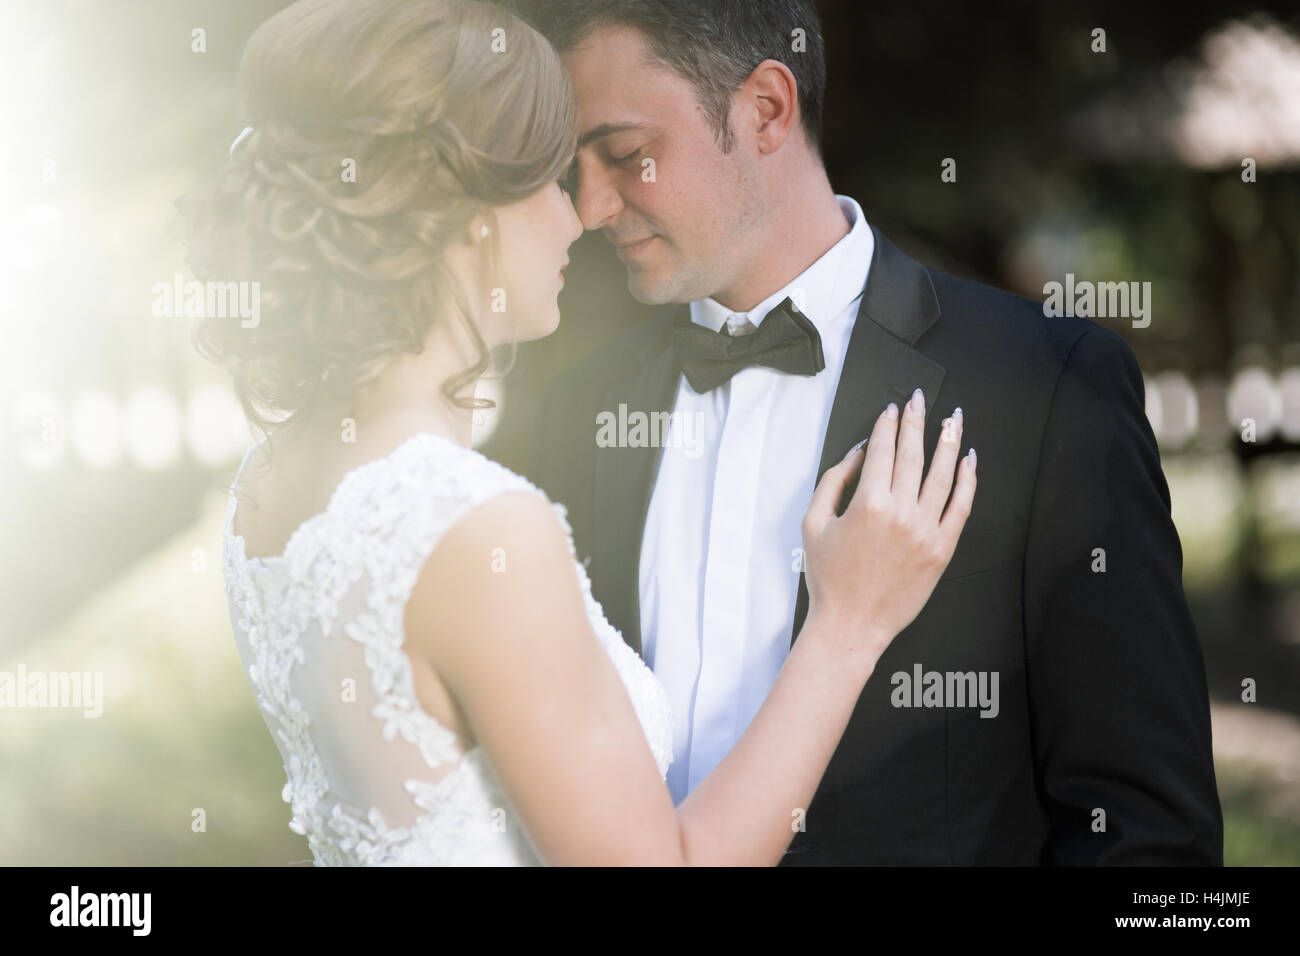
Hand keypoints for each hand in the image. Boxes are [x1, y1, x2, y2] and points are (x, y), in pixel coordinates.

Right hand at [800, 390, 977, 665]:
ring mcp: (926, 531)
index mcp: (868, 504)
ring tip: (953, 419)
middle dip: (917, 422)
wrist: (851, 625)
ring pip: (943, 475)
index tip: (891, 409)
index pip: (883, 451)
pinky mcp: (942, 549)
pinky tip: (969, 460)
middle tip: (921, 400)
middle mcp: (901, 513)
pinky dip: (968, 480)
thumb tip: (860, 454)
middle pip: (913, 454)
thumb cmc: (829, 578)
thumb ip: (834, 481)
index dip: (887, 425)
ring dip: (948, 442)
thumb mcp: (814, 523)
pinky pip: (962, 507)